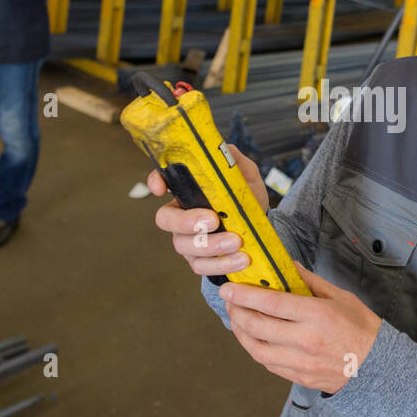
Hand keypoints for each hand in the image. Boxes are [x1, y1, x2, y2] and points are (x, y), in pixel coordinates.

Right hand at [149, 144, 269, 277]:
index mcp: (187, 190)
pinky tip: (242, 259)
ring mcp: (188, 240)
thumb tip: (225, 150)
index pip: (161, 181)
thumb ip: (234, 160)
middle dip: (187, 222)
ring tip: (237, 241)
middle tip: (214, 220)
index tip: (160, 187)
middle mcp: (181, 215)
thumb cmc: (245, 197)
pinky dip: (222, 264)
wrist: (260, 227)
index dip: (156, 182)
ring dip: (212, 246)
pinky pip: (201, 266)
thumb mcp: (244, 174)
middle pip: (166, 219)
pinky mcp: (200, 261)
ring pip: (185, 246)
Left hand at [220, 264, 381, 394]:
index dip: (245, 294)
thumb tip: (287, 266)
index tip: (229, 288)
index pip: (271, 303)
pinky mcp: (299, 377)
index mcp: (316, 315)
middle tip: (230, 301)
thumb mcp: (340, 297)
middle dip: (236, 311)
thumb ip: (310, 281)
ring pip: (257, 349)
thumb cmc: (361, 327)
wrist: (377, 366)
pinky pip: (268, 364)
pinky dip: (255, 349)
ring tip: (237, 319)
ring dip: (240, 333)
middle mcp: (306, 340)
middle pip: (257, 326)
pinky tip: (253, 338)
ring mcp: (301, 362)